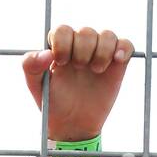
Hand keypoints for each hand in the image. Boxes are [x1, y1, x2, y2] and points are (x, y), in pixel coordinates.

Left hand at [22, 26, 132, 156]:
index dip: (63, 44)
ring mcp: (100, 55)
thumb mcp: (36, 86)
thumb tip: (46, 52)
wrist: (73, 126)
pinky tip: (117, 61)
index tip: (62, 64)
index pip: (63, 30)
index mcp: (60, 48)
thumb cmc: (53, 104)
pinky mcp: (117, 65)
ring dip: (102, 51)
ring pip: (108, 35)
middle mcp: (80, 47)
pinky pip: (126, 45)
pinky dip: (124, 49)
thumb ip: (30, 66)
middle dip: (83, 50)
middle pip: (86, 31)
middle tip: (80, 69)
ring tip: (96, 70)